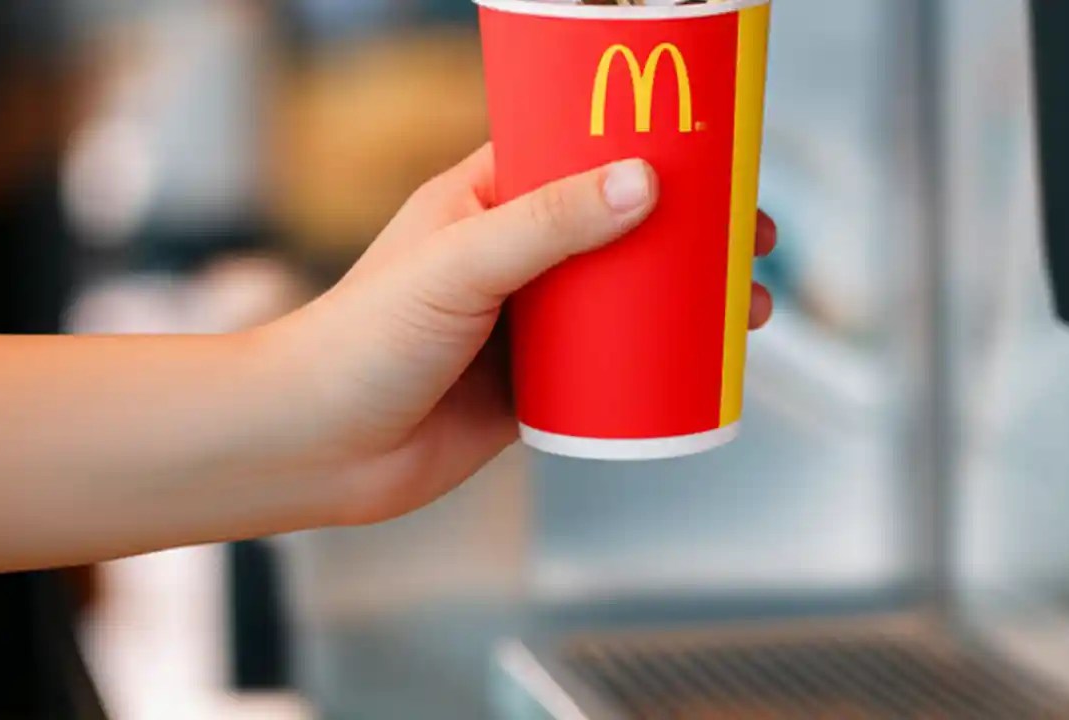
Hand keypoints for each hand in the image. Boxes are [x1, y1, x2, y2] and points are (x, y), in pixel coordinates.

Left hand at [271, 144, 776, 525]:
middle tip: (752, 238)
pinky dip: (660, 367)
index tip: (712, 151)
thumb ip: (549, 223)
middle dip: (691, 233)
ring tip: (750, 309)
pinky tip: (703, 370)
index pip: (580, 149)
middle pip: (621, 228)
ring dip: (689, 302)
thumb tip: (643, 182)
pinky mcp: (534, 386)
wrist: (316, 449)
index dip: (649, 146)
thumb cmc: (358, 340)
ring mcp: (526, 322)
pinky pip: (611, 369)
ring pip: (626, 301)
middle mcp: (513, 254)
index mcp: (487, 199)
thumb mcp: (460, 264)